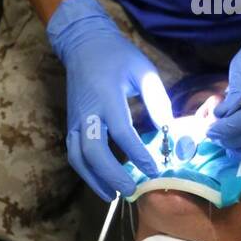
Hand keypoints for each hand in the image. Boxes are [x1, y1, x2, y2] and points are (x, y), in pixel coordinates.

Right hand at [47, 0, 172, 199]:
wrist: (83, 44)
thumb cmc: (118, 56)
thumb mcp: (143, 71)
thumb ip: (157, 100)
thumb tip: (169, 130)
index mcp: (107, 96)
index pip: (121, 132)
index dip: (138, 153)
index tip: (155, 168)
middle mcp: (87, 112)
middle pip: (93, 151)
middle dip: (111, 174)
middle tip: (131, 190)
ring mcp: (75, 119)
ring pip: (78, 156)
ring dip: (94, 179)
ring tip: (113, 196)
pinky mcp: (71, 124)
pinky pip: (74, 153)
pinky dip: (85, 171)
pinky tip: (101, 183)